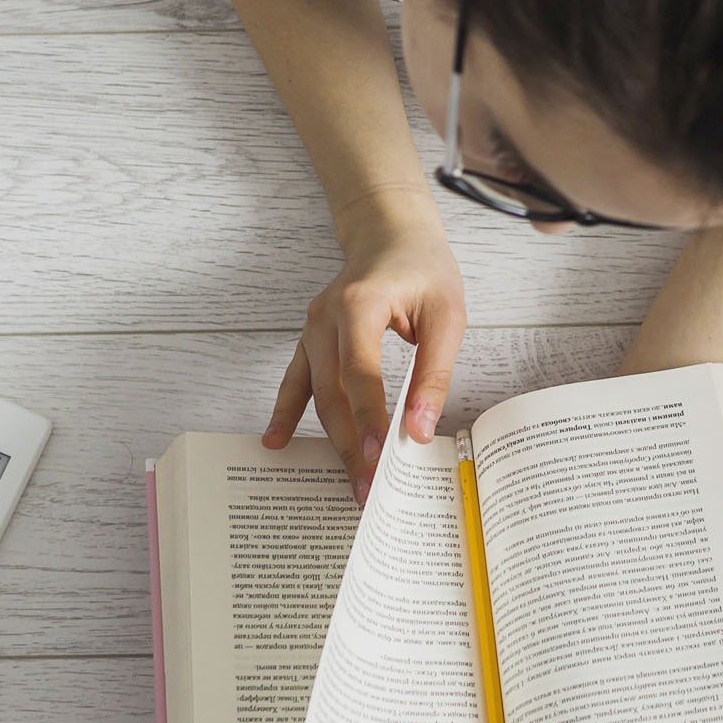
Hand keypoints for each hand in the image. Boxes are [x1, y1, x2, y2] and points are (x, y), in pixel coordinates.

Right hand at [265, 187, 464, 502]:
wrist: (391, 233)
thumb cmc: (423, 270)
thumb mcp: (447, 315)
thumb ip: (433, 373)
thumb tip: (420, 429)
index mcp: (360, 305)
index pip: (361, 373)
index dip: (369, 417)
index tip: (380, 457)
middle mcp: (326, 317)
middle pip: (332, 392)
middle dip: (351, 444)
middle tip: (368, 489)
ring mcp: (312, 327)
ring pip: (315, 393)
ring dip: (331, 439)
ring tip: (349, 481)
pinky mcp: (310, 336)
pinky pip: (295, 379)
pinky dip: (286, 411)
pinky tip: (276, 442)